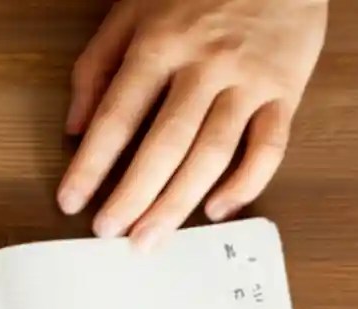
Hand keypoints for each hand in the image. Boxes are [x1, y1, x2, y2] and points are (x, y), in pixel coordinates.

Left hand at [59, 0, 327, 245]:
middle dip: (133, 195)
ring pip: (213, 152)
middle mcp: (205, 66)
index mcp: (159, 46)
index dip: (90, 165)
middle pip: (165, 144)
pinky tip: (217, 210)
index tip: (70, 201)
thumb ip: (95, 68)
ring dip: (178, 203)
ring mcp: (248, 81)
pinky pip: (270, 146)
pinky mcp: (286, 91)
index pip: (116, 117)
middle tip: (109, 233)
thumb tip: (74, 129)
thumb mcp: (129, 12)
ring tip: (149, 238)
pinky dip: (247, 183)